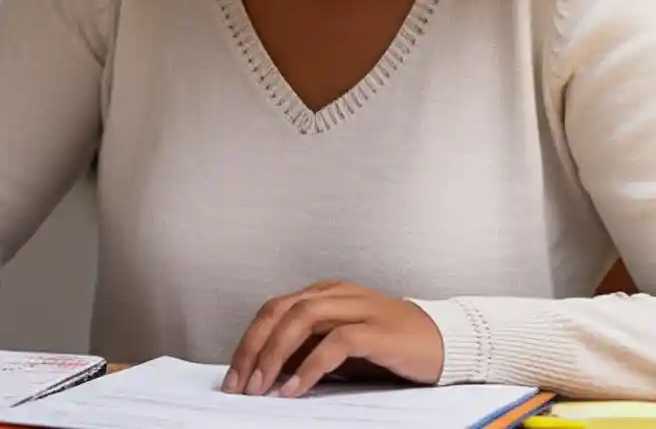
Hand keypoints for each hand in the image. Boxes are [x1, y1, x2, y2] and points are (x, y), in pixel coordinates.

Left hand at [223, 281, 443, 398]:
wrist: (448, 342)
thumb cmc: (391, 346)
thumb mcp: (340, 347)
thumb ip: (306, 350)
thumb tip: (267, 371)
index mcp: (323, 294)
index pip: (273, 310)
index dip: (248, 341)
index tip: (234, 376)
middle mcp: (336, 294)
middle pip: (279, 311)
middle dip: (253, 348)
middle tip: (239, 384)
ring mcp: (358, 308)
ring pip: (301, 319)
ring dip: (274, 354)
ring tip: (261, 386)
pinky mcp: (378, 330)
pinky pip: (336, 343)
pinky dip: (310, 366)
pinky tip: (295, 388)